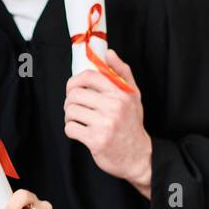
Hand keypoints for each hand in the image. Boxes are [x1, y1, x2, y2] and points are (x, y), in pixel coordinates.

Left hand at [64, 49, 152, 197]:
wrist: (138, 156)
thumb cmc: (132, 123)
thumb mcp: (133, 95)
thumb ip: (121, 72)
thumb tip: (108, 52)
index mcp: (121, 93)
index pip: (89, 76)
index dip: (75, 81)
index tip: (74, 88)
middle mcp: (114, 106)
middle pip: (74, 94)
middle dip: (71, 101)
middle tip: (77, 108)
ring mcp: (105, 124)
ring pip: (70, 111)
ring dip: (70, 117)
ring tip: (80, 120)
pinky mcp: (96, 140)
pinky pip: (70, 128)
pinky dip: (71, 130)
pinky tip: (81, 132)